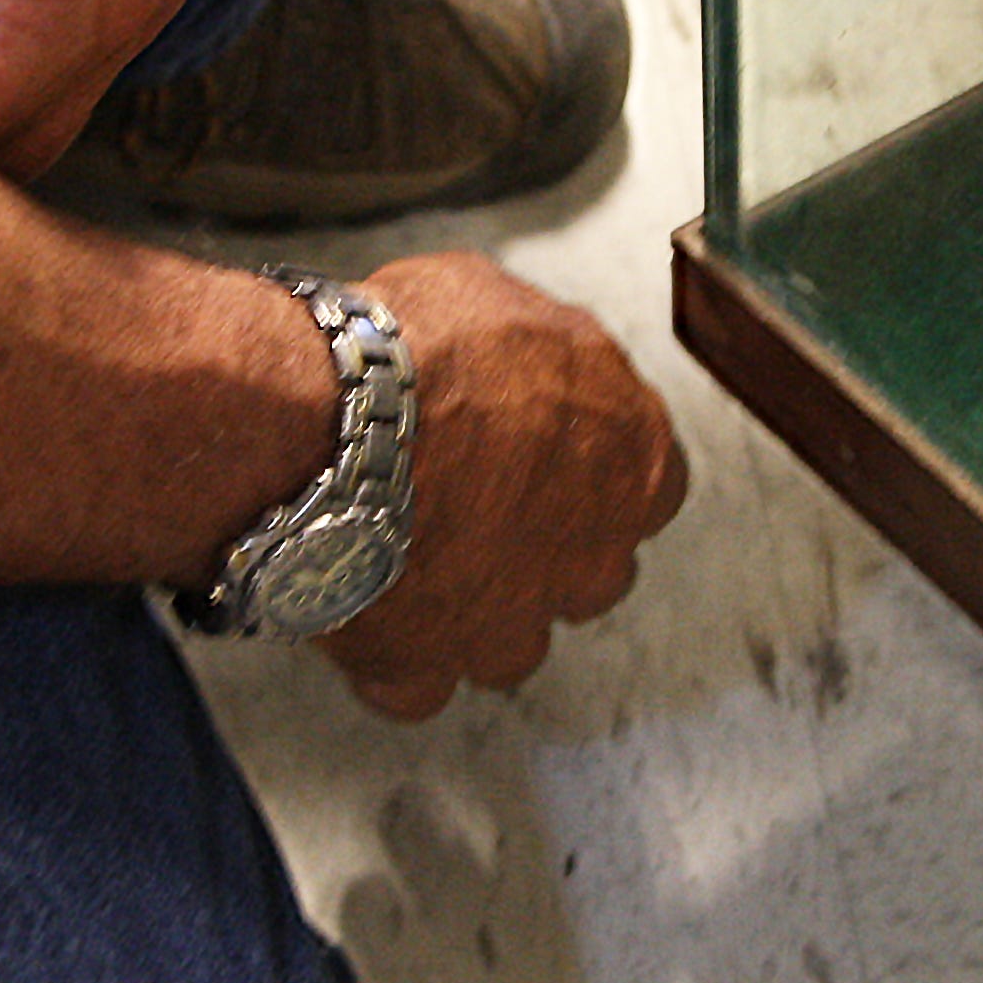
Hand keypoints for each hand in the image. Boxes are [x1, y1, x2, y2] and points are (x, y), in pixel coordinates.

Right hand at [319, 254, 691, 719]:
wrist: (333, 426)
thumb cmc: (421, 353)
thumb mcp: (500, 300)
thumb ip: (536, 353)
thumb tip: (523, 353)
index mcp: (635, 460)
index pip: (649, 480)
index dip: (592, 466)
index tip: (548, 448)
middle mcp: (592, 557)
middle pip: (588, 568)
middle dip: (541, 544)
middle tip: (471, 498)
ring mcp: (513, 624)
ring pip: (511, 639)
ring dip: (472, 606)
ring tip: (409, 554)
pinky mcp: (428, 667)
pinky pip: (419, 682)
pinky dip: (393, 654)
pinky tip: (358, 603)